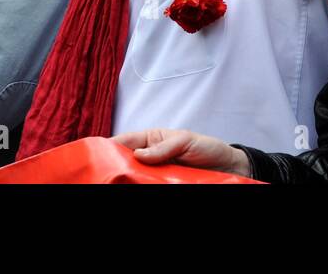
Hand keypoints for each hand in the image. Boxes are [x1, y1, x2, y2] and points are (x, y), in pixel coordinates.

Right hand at [111, 128, 251, 176]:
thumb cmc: (207, 148)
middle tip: (106, 176)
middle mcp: (150, 157)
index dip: (110, 147)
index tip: (98, 156)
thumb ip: (163, 147)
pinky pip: (148, 186)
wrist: (229, 167)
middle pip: (125, 163)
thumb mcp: (186, 140)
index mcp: (151, 139)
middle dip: (116, 168)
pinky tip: (134, 187)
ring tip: (116, 182)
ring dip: (128, 180)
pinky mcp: (163, 185)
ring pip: (135, 178)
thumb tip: (138, 155)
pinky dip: (142, 186)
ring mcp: (156, 174)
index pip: (125, 142)